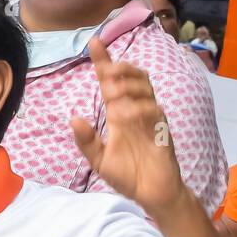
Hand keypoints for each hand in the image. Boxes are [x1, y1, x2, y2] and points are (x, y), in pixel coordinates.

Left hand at [71, 38, 185, 217]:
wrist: (150, 194)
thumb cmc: (127, 175)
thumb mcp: (98, 160)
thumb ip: (86, 141)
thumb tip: (74, 118)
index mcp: (118, 113)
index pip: (110, 81)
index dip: (104, 61)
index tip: (94, 42)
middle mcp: (135, 109)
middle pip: (132, 75)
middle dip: (119, 68)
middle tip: (106, 73)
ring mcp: (151, 117)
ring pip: (144, 86)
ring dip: (128, 84)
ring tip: (113, 96)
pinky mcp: (162, 129)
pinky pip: (153, 109)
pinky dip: (138, 108)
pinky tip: (125, 115)